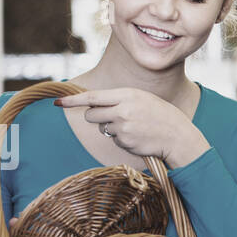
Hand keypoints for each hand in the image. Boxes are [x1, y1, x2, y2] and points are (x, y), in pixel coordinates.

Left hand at [53, 86, 208, 166]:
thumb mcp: (142, 98)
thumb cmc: (161, 115)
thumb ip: (119, 99)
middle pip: (92, 115)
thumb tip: (94, 106)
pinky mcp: (124, 142)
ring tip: (134, 127)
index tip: (58, 102)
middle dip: (96, 117)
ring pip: (103, 128)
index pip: (92, 97)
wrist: (178, 136)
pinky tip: (138, 136)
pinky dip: (122, 139)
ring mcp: (122, 127)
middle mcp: (122, 110)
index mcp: (126, 95)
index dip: (72, 100)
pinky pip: (114, 140)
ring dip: (113, 128)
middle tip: (113, 117)